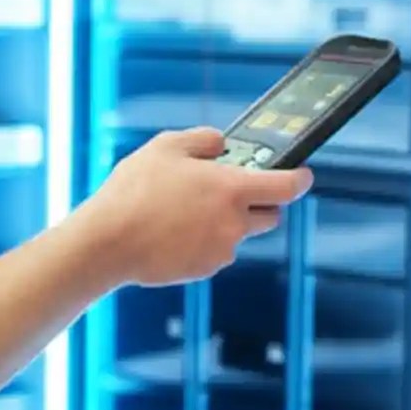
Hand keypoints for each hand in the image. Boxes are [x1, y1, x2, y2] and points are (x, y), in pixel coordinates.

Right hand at [80, 127, 312, 286]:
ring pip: (238, 234)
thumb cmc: (135, 191)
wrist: (108, 243)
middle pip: (270, 215)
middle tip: (229, 190)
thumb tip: (221, 145)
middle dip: (258, 203)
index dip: (300, 179)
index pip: (287, 187)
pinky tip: (173, 231)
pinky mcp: (204, 270)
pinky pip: (215, 251)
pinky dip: (204, 241)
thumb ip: (203, 140)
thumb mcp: (166, 146)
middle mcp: (235, 223)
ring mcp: (221, 250)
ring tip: (184, 210)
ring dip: (225, 223)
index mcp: (232, 189)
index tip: (303, 175)